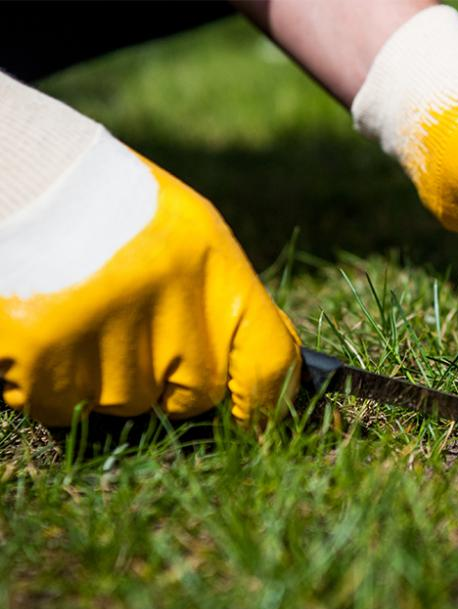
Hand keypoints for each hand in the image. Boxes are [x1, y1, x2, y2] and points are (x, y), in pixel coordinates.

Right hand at [0, 132, 300, 426]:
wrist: (23, 175)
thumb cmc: (115, 207)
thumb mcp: (193, 237)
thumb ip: (226, 307)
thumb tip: (264, 382)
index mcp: (214, 269)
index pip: (268, 363)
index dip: (267, 402)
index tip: (255, 418)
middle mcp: (167, 305)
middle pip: (193, 395)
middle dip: (169, 378)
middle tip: (133, 323)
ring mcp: (104, 334)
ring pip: (122, 403)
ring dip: (104, 375)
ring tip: (82, 311)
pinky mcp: (42, 353)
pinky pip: (59, 404)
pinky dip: (49, 379)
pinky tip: (48, 324)